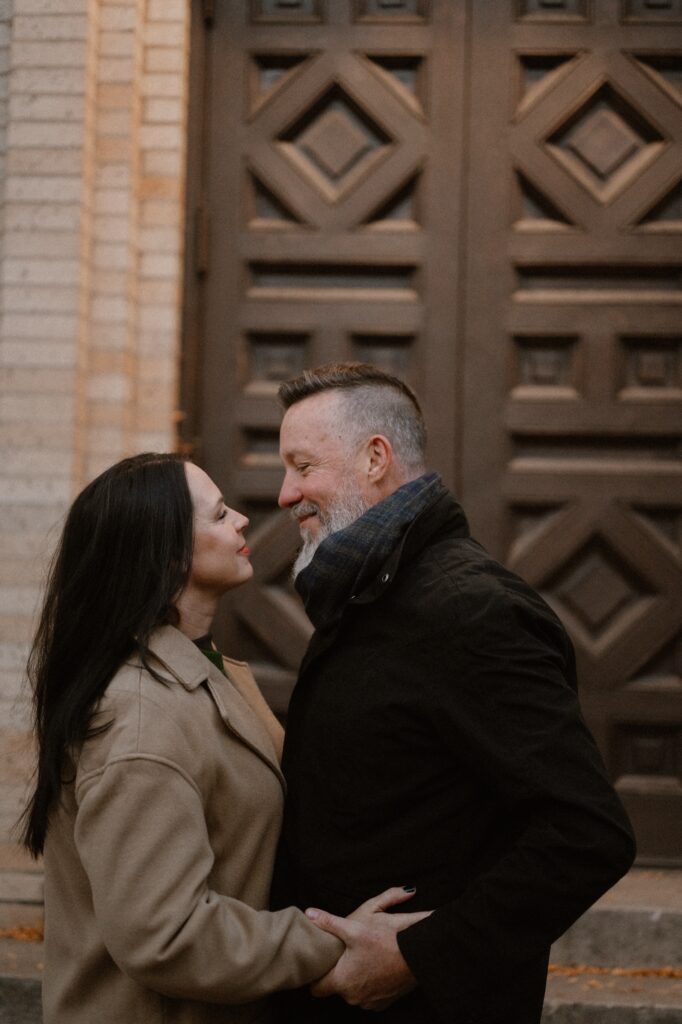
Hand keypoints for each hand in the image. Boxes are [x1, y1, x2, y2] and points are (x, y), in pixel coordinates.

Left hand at [306, 886, 430, 1010]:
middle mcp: (353, 997)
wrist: (417, 955)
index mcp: (342, 981)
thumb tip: (309, 913)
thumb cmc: (385, 941)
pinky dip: (371, 984)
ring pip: (354, 992)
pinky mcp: (384, 1002)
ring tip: (362, 958)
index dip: (316, 976)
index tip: (319, 964)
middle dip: (339, 973)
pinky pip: (370, 995)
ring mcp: (370, 1002)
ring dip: (356, 979)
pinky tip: (376, 966)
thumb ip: (329, 922)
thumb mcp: (355, 927)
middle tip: (344, 954)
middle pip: (336, 988)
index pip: (316, 989)